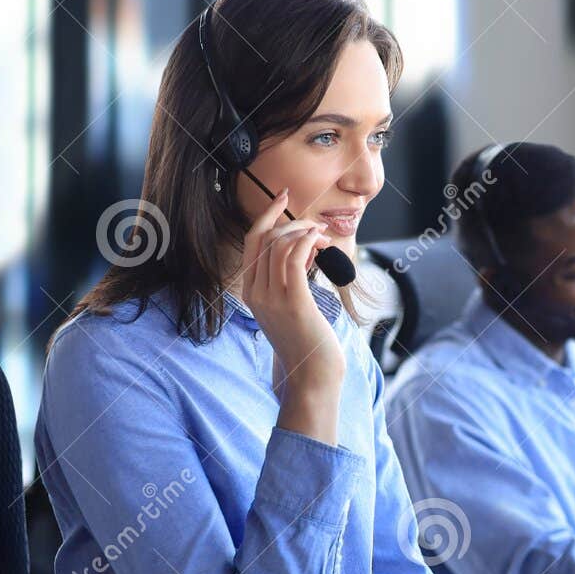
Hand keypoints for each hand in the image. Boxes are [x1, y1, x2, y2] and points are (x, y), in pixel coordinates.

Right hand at [238, 188, 345, 397]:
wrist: (311, 376)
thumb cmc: (306, 342)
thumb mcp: (290, 307)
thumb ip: (290, 279)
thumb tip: (306, 248)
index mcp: (251, 292)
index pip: (251, 243)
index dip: (266, 216)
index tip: (282, 197)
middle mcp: (256, 293)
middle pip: (263, 239)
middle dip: (288, 220)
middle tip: (314, 223)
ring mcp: (272, 298)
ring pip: (279, 245)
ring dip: (304, 232)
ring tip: (323, 238)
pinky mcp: (293, 303)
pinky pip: (293, 259)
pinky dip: (306, 242)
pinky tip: (319, 240)